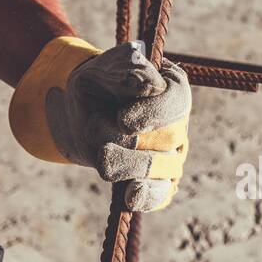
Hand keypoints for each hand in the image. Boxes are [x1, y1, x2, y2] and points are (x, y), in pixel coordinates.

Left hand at [9, 38, 191, 212]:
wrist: (83, 113)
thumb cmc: (99, 83)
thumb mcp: (103, 66)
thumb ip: (127, 65)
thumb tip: (151, 85)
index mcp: (172, 87)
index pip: (176, 101)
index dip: (152, 112)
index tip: (122, 119)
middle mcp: (178, 123)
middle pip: (168, 139)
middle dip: (129, 141)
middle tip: (97, 133)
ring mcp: (172, 155)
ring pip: (163, 169)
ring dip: (129, 165)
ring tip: (102, 159)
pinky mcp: (158, 181)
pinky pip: (160, 194)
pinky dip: (147, 196)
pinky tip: (131, 196)